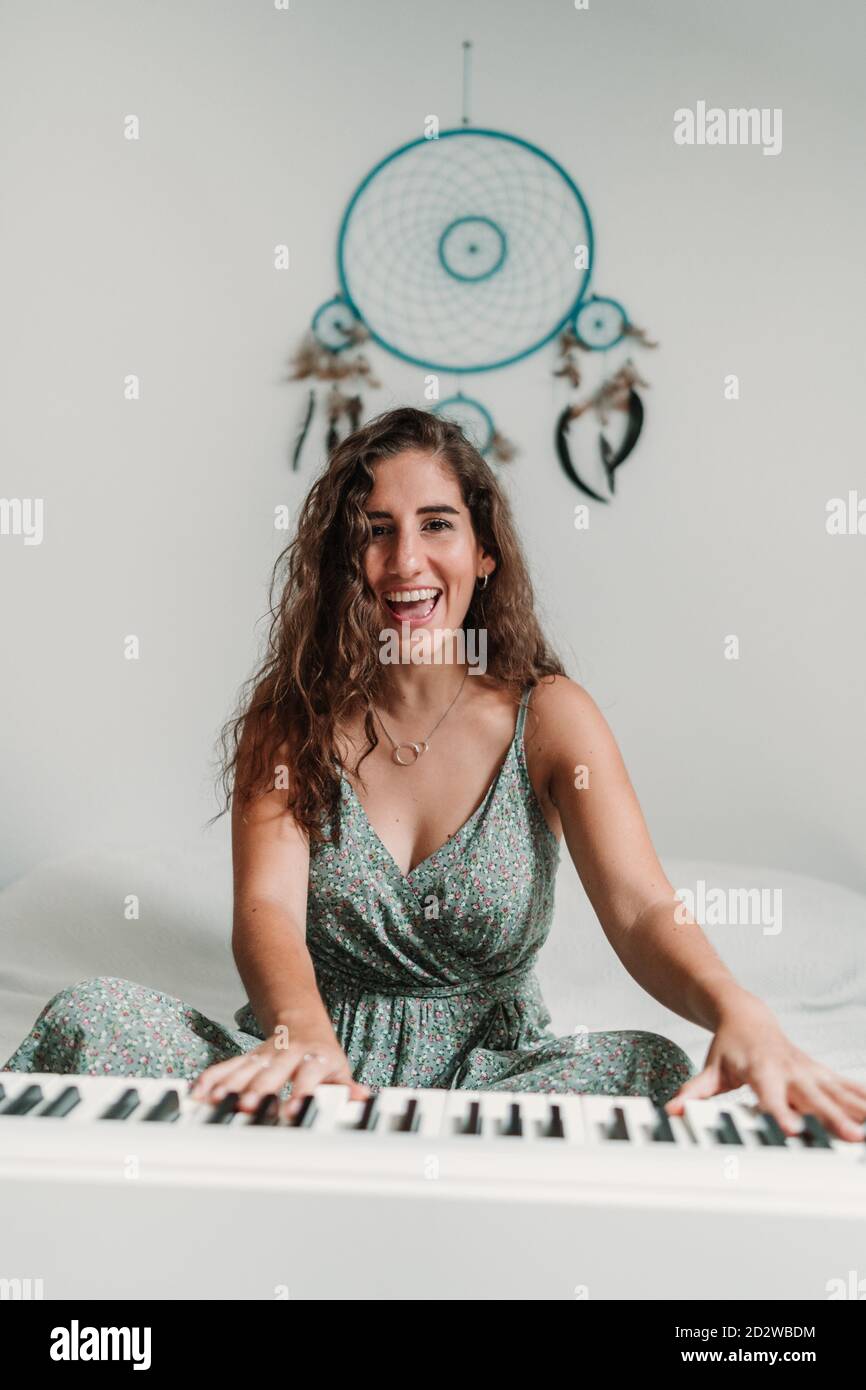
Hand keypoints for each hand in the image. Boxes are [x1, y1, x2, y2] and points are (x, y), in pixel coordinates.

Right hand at [188, 1029, 371, 1117]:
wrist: (301, 1022)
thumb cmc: (322, 1055)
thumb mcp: (338, 1069)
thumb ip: (345, 1087)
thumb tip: (362, 1098)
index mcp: (314, 1058)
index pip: (307, 1076)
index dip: (298, 1093)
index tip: (289, 1112)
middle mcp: (287, 1054)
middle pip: (270, 1073)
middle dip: (257, 1090)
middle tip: (244, 1107)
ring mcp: (265, 1055)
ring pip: (245, 1069)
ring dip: (229, 1085)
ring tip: (213, 1102)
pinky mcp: (247, 1057)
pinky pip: (227, 1066)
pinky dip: (212, 1078)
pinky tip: (197, 1092)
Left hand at [664, 994, 865, 1142]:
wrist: (746, 1016)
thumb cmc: (728, 1048)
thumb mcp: (710, 1069)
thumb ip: (694, 1092)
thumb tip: (672, 1110)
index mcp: (761, 1071)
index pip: (770, 1096)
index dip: (780, 1113)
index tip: (792, 1131)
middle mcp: (789, 1070)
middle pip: (813, 1097)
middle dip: (834, 1117)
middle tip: (852, 1137)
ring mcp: (808, 1070)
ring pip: (836, 1092)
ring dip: (856, 1110)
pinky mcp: (819, 1071)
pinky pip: (846, 1085)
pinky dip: (863, 1098)